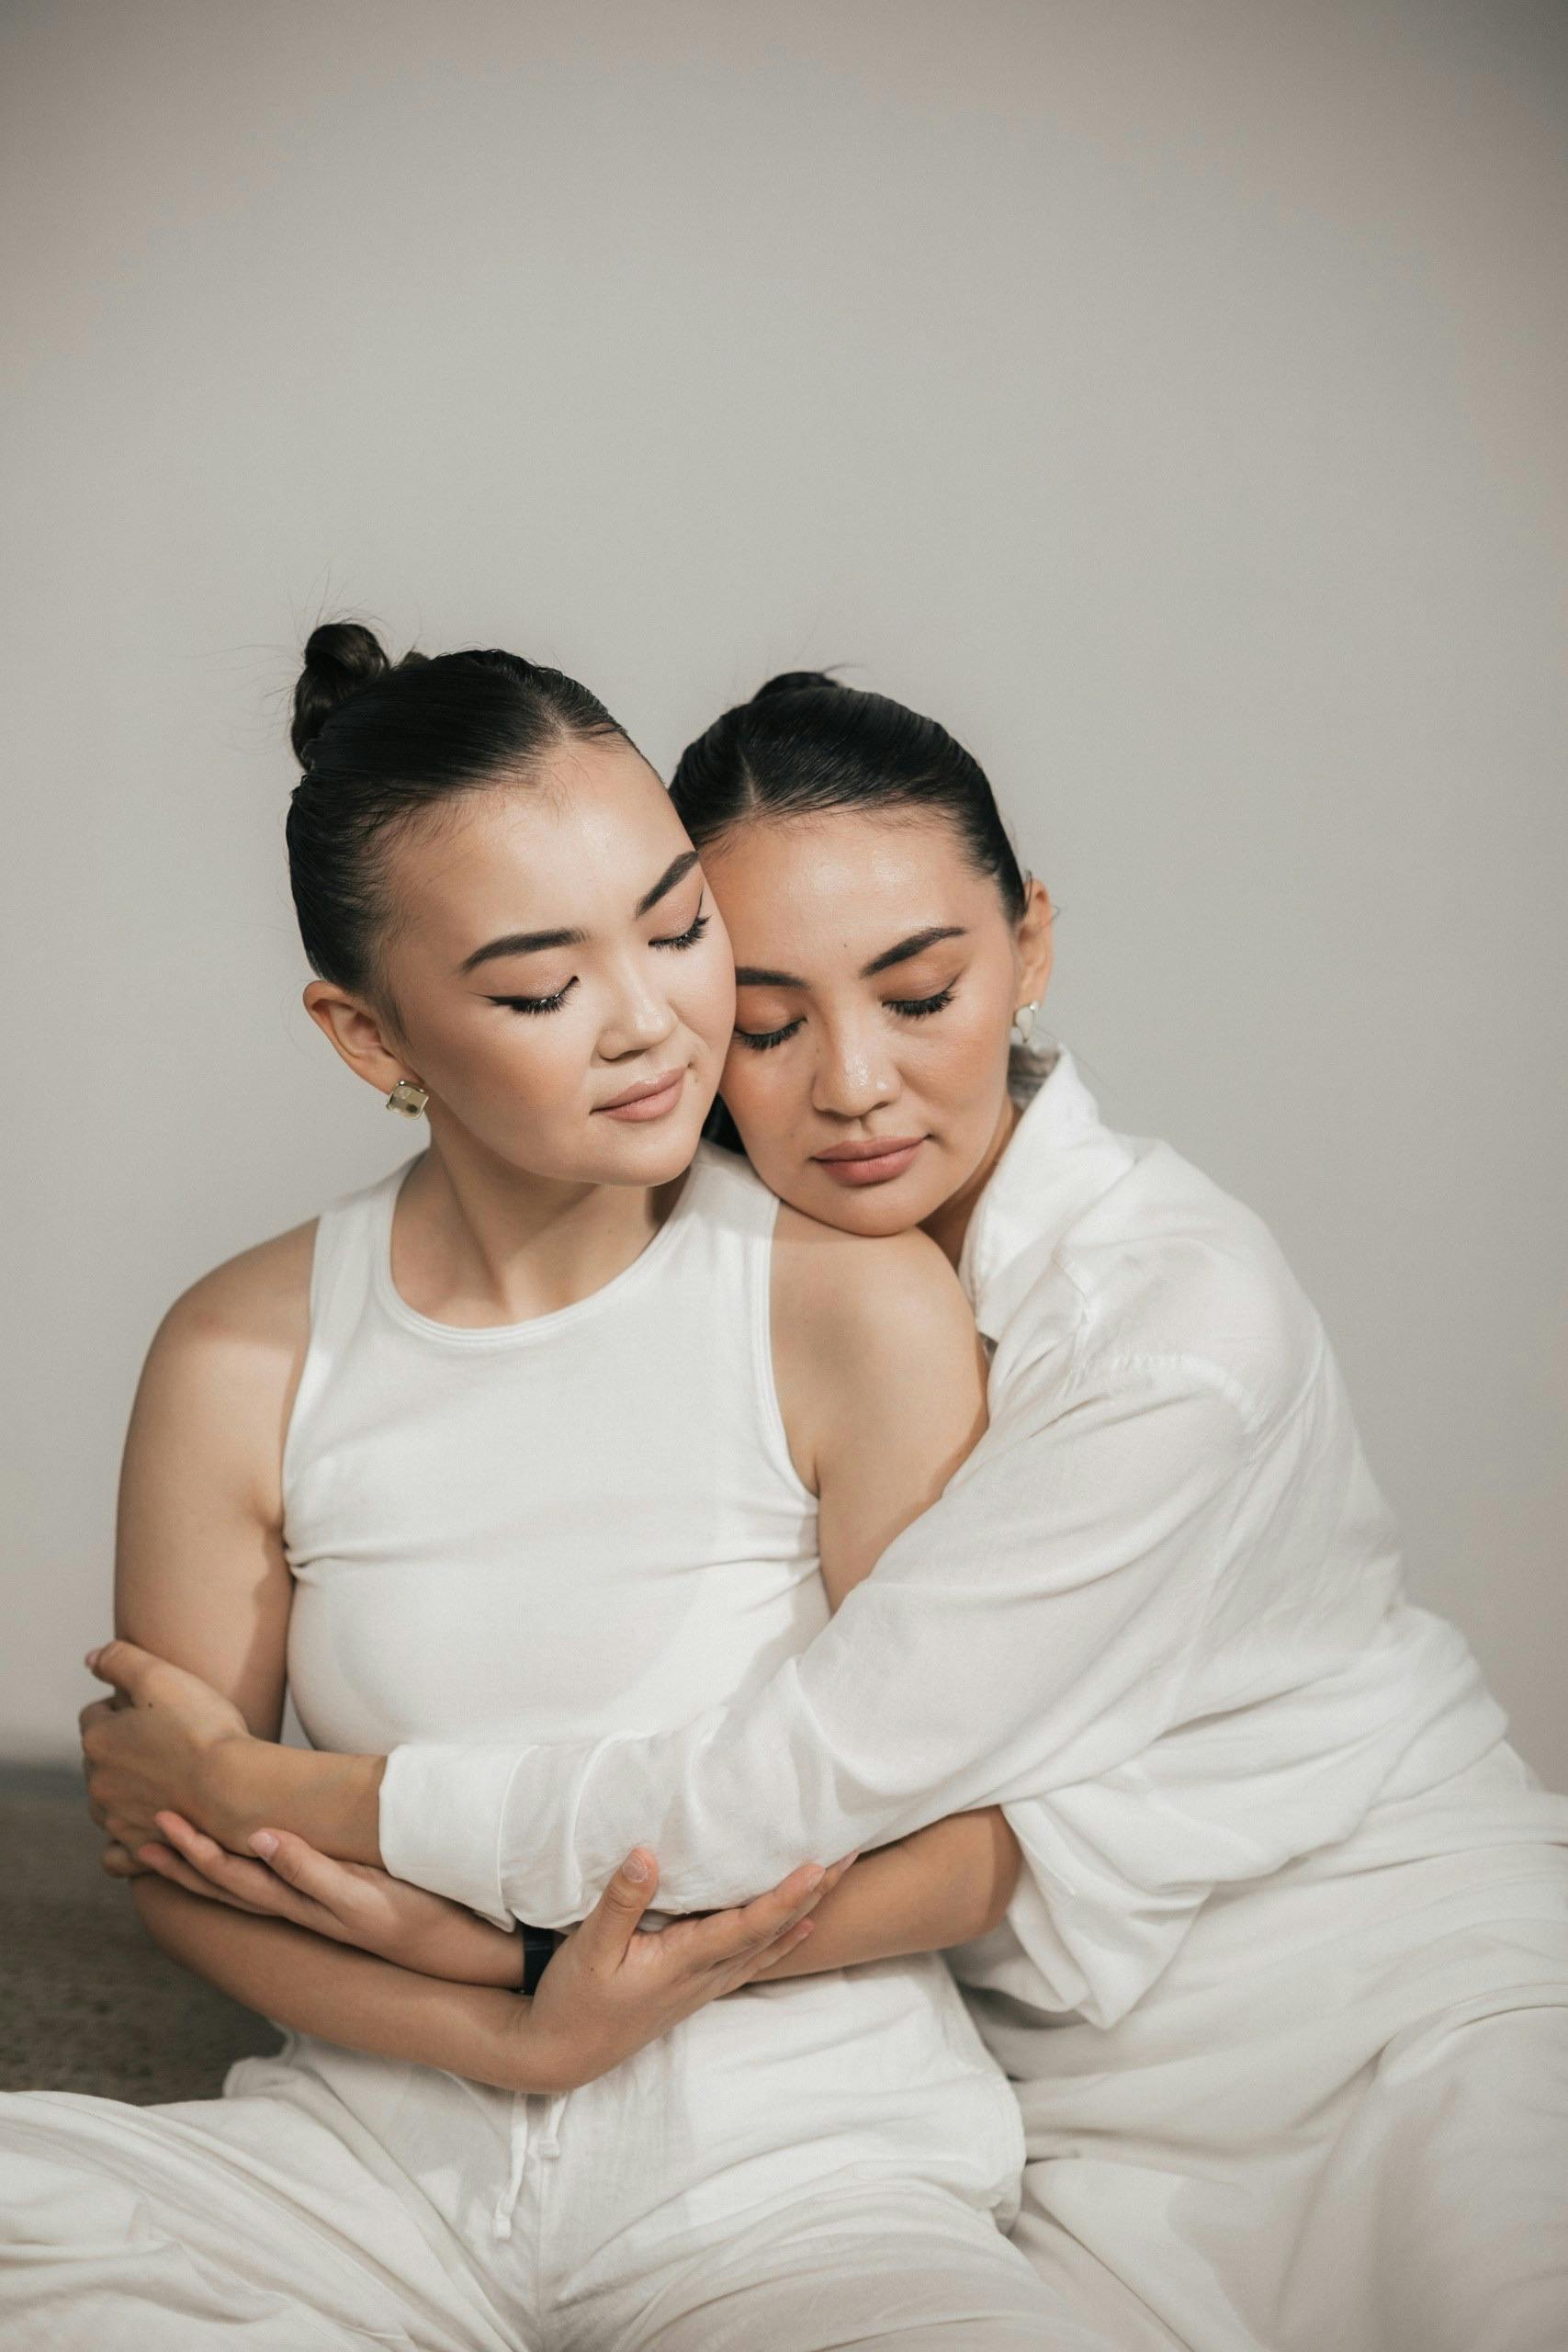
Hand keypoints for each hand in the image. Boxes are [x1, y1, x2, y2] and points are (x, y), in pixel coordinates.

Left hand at [80, 1640, 251, 1864]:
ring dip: (124, 1790)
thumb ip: (120, 1659)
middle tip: (163, 1740)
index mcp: (98, 1739)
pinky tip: (142, 1829)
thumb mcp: (161, 1676)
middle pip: (98, 1758)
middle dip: (121, 1748)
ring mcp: (116, 1819)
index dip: (123, 1705)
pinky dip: (121, 1841)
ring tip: (161, 1780)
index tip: (155, 1708)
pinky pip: (115, 1852)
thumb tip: (91, 1657)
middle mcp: (98, 1782)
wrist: (233, 1789)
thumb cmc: (202, 1729)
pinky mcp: (138, 1847)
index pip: (95, 1714)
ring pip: (105, 1800)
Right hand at [133, 1812, 522, 1986]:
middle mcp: (308, 1914)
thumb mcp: (366, 1885)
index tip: (146, 1841)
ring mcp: (335, 1913)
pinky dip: (296, 1861)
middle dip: (187, 1861)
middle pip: (232, 1888)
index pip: (231, 1886)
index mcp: (303, 1905)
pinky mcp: (368, 1909)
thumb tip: (304, 1828)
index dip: (187, 1867)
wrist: (466, 1953)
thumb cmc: (418, 1909)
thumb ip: (331, 1865)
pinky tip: (267, 1836)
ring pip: (265, 1890)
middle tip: (143, 1831)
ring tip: (186, 1830)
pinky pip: (325, 1883)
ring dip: (223, 1861)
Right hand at [522, 1846, 855, 2091]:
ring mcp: (706, 1985)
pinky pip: (754, 1960)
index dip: (786, 1897)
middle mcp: (706, 1975)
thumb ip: (621, 1902)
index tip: (818, 1866)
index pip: (748, 1926)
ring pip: (771, 1945)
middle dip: (814, 1895)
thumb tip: (647, 1854)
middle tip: (852, 1854)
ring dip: (807, 1911)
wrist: (564, 2054)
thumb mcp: (589, 1948)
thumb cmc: (575, 2000)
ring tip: (838, 1877)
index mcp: (684, 1961)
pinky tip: (803, 1927)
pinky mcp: (698, 1988)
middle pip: (774, 1933)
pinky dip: (784, 1940)